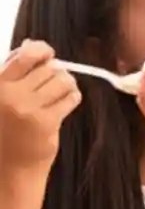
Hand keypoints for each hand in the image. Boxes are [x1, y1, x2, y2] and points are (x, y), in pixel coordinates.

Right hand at [0, 40, 80, 173]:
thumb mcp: (1, 95)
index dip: (42, 50)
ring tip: (62, 93)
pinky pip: (70, 98)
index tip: (48, 54)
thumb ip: (14, 70)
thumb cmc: (5, 128)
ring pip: (62, 81)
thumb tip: (31, 43)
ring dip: (67, 85)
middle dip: (56, 73)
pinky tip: (66, 103)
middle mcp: (9, 94)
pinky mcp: (45, 122)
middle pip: (48, 68)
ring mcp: (27, 108)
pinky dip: (72, 98)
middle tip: (55, 83)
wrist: (8, 165)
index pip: (25, 55)